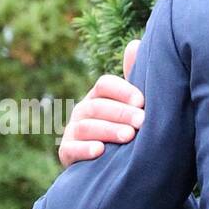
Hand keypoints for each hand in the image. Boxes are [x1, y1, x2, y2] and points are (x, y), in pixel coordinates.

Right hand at [58, 40, 143, 166]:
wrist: (110, 165)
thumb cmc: (126, 129)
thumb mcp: (132, 106)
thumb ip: (134, 78)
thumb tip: (135, 43)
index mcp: (100, 96)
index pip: (105, 84)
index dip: (123, 91)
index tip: (142, 101)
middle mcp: (83, 110)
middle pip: (98, 106)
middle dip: (121, 113)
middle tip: (142, 122)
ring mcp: (73, 130)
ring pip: (86, 126)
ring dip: (108, 130)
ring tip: (128, 137)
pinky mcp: (66, 152)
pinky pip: (71, 148)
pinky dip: (84, 149)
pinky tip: (100, 151)